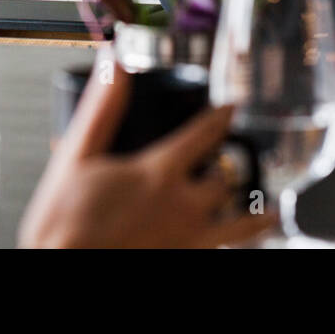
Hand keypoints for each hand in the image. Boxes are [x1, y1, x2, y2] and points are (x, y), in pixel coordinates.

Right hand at [17, 53, 277, 247]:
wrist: (63, 265)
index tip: (231, 108)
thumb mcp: (75, 157)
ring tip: (271, 213)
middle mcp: (183, 207)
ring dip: (255, 218)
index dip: (220, 118)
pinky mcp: (184, 260)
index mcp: (158, 173)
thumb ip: (100, 111)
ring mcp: (188, 241)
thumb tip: (112, 68)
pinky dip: (231, 244)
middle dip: (225, 169)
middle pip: (222, 181)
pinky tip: (227, 244)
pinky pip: (220, 251)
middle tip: (229, 162)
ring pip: (237, 227)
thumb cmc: (65, 223)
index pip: (202, 135)